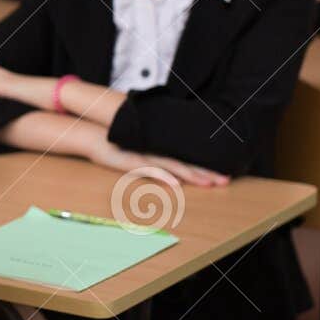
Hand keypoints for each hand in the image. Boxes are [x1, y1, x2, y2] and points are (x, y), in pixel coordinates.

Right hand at [83, 135, 228, 187]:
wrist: (92, 135)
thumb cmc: (116, 145)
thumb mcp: (138, 152)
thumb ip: (154, 160)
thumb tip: (170, 173)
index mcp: (160, 151)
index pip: (188, 160)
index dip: (205, 168)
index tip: (223, 175)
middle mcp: (157, 152)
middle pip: (186, 163)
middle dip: (207, 173)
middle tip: (226, 180)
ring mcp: (146, 156)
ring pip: (174, 166)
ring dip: (192, 175)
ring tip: (210, 183)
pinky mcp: (132, 160)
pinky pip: (151, 169)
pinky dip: (164, 176)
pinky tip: (176, 183)